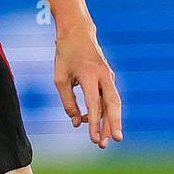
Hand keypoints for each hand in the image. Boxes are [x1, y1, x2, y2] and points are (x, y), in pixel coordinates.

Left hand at [54, 24, 122, 148]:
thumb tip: (76, 122)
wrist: (78, 32)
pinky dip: (104, 111)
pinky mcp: (108, 78)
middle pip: (113, 104)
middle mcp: (104, 76)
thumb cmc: (66, 54)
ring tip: (105, 139)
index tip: (93, 139)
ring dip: (111, 121)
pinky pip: (108, 98)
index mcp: (90, 75)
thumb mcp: (60, 78)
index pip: (94, 104)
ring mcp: (108, 77)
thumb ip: (67, 101)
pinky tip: (93, 122)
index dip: (94, 123)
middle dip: (113, 124)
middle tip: (112, 142)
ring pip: (113, 103)